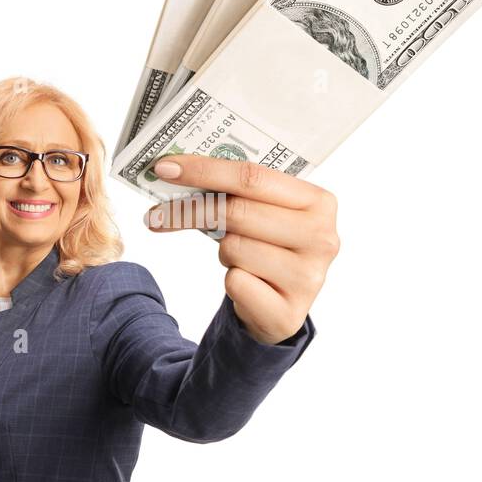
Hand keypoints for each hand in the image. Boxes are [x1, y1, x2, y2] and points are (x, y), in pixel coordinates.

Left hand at [143, 155, 338, 343]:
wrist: (282, 306)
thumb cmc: (267, 248)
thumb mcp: (263, 213)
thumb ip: (236, 192)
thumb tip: (173, 172)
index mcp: (319, 202)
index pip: (253, 177)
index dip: (204, 170)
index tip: (165, 168)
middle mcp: (322, 238)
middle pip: (238, 212)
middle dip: (191, 211)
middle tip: (158, 214)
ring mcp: (309, 277)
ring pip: (234, 248)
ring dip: (225, 253)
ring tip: (240, 259)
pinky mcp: (289, 312)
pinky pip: (235, 283)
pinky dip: (232, 282)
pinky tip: (248, 284)